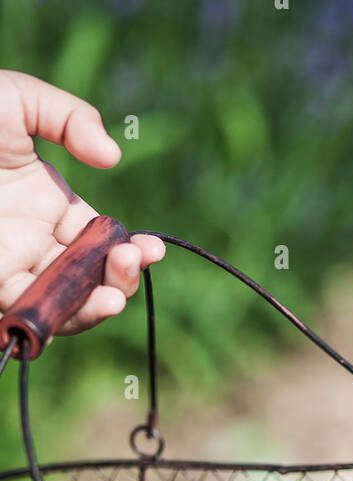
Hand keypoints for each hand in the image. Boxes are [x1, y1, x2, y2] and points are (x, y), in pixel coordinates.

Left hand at [0, 70, 163, 332]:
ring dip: (100, 306)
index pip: (102, 243)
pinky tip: (90, 304)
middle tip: (133, 260)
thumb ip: (70, 117)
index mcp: (50, 208)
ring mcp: (14, 271)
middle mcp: (37, 246)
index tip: (151, 248)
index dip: (131, 251)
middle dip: (122, 279)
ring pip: (68, 307)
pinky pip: (34, 317)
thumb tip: (111, 157)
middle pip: (93, 281)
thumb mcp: (17, 100)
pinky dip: (65, 320)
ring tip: (114, 293)